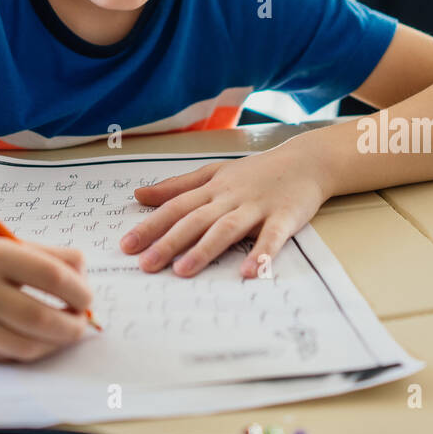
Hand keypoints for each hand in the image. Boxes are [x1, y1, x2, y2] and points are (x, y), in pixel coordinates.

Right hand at [0, 224, 92, 360]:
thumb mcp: (1, 239)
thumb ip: (44, 255)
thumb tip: (84, 276)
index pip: (52, 276)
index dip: (79, 289)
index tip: (88, 296)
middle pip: (42, 317)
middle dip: (73, 324)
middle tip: (83, 319)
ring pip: (28, 344)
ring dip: (56, 342)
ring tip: (66, 330)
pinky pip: (9, 354)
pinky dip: (32, 348)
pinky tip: (41, 338)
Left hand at [119, 145, 328, 277]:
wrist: (305, 160)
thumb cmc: (256, 171)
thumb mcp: (214, 173)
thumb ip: (177, 186)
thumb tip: (138, 195)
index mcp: (212, 188)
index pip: (175, 207)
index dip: (151, 226)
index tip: (127, 246)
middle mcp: (230, 197)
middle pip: (195, 219)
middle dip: (169, 242)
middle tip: (145, 265)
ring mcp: (257, 207)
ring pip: (226, 228)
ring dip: (204, 249)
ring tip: (183, 271)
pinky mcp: (284, 217)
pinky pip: (272, 237)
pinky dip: (261, 254)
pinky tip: (248, 272)